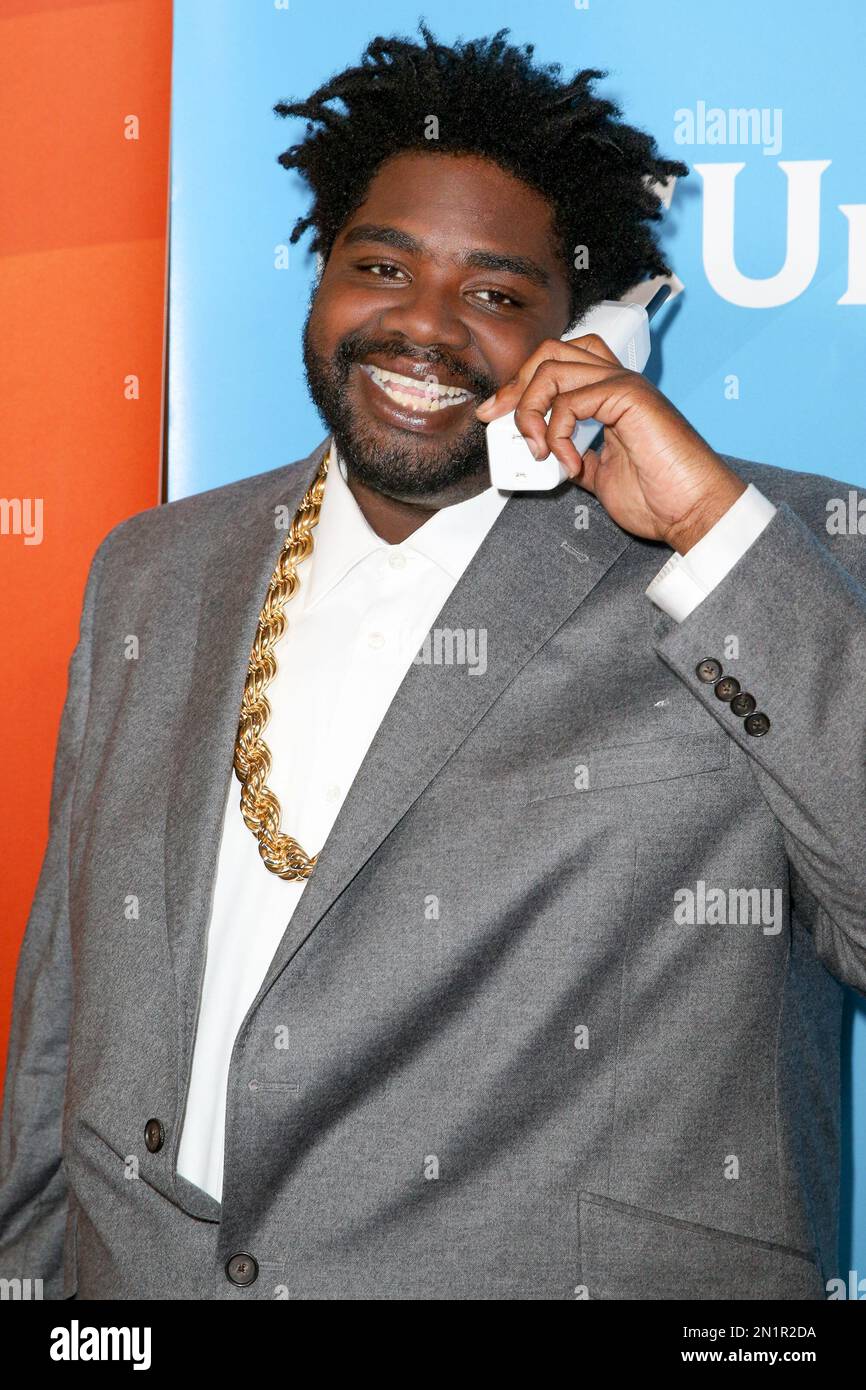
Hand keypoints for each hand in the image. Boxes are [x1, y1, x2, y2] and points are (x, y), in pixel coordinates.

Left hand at [475, 334, 745, 552]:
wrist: (691, 511)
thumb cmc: (659, 498)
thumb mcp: (600, 476)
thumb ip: (576, 457)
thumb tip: (549, 456)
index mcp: (612, 396)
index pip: (557, 364)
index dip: (521, 384)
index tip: (496, 415)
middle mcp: (617, 382)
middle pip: (550, 351)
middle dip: (515, 385)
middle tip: (498, 419)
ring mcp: (624, 385)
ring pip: (552, 368)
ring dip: (530, 412)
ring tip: (537, 452)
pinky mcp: (629, 396)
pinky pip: (570, 400)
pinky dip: (556, 434)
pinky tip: (569, 463)